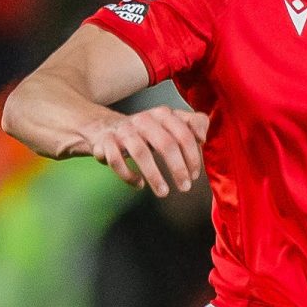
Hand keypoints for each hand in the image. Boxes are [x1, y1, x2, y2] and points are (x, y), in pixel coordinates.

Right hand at [81, 106, 211, 196]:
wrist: (106, 127)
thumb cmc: (147, 132)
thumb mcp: (171, 124)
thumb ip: (194, 124)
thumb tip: (202, 138)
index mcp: (163, 114)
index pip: (183, 134)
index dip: (192, 156)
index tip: (195, 175)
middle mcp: (143, 119)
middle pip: (165, 144)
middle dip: (178, 168)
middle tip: (185, 188)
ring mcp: (123, 130)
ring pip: (140, 152)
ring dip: (154, 175)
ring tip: (163, 193)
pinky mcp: (105, 142)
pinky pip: (116, 160)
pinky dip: (128, 175)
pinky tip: (139, 185)